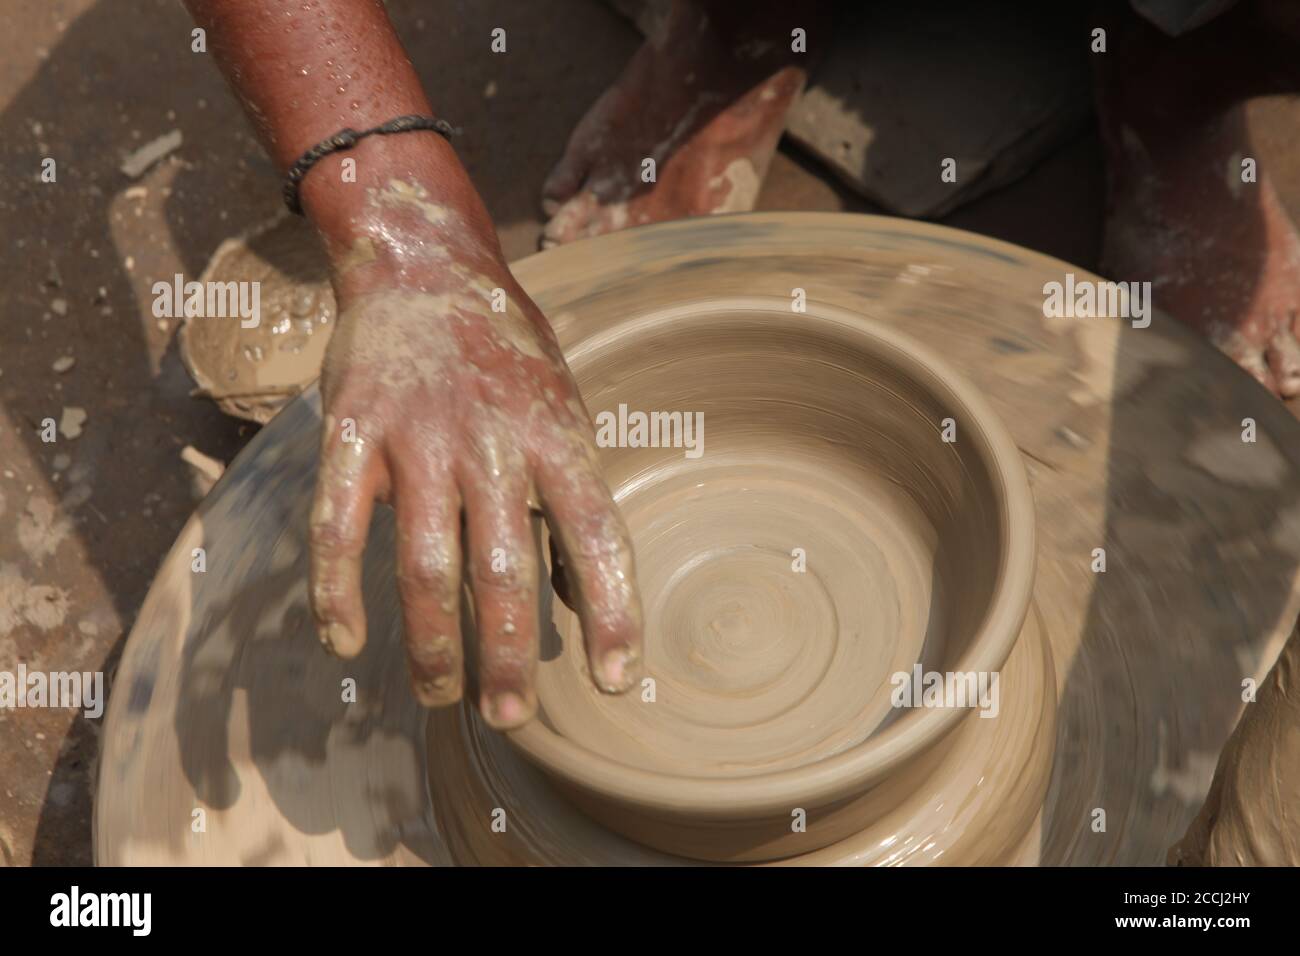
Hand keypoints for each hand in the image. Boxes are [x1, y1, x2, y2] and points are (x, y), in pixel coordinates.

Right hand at [307, 177, 642, 728]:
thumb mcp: (561, 409)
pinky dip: (337, 593)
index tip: (616, 679)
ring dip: (432, 644)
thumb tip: (586, 596)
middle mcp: (492, 440)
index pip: (597, 535)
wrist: (423, 264)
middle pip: (502, 570)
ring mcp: (418, 435)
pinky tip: (348, 642)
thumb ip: (570, 497)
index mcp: (555, 434)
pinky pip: (338, 527)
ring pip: (423, 564)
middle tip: (508, 715)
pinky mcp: (352, 430)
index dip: (611, 611)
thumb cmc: (506, 353)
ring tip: (442, 693)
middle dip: (507, 656)